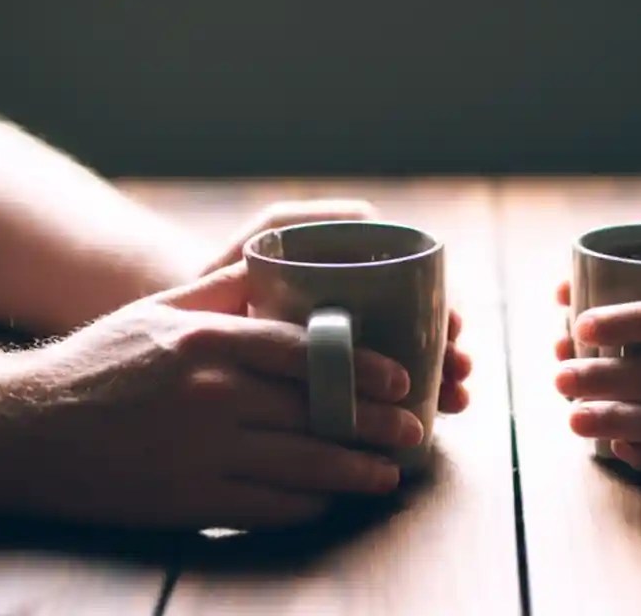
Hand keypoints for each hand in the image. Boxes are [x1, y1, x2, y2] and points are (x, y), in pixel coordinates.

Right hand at [0, 264, 421, 528]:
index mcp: (208, 341)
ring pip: (305, 466)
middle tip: (414, 430)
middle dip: (376, 425)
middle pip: (318, 412)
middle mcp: (210, 395)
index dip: (364, 369)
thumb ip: (225, 290)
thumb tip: (286, 264)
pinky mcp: (188, 502)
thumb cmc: (99, 362)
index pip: (307, 353)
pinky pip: (269, 507)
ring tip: (388, 473)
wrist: (24, 431)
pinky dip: (309, 504)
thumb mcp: (159, 312)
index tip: (401, 379)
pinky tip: (330, 499)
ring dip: (357, 473)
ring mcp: (201, 453)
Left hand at [197, 198, 471, 413]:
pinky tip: (430, 425)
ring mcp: (343, 366)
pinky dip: (404, 416)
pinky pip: (374, 413)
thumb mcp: (268, 236)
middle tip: (462, 370)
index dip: (443, 313)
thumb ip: (309, 218)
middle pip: (419, 342)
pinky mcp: (328, 401)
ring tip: (457, 399)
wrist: (178, 335)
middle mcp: (357, 328)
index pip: (416, 302)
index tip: (457, 327)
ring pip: (406, 379)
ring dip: (441, 388)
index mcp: (354, 291)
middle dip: (449, 356)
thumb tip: (371, 216)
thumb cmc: (226, 274)